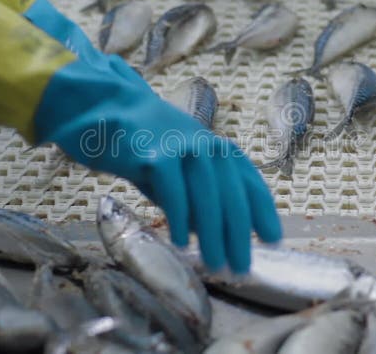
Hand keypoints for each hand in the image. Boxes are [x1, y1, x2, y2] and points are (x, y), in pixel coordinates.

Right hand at [34, 55, 281, 271]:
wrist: (102, 107)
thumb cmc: (141, 143)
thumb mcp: (178, 166)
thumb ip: (196, 193)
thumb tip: (211, 232)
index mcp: (216, 147)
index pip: (249, 182)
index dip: (263, 211)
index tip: (273, 239)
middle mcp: (206, 145)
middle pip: (232, 194)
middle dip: (239, 234)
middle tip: (241, 266)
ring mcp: (182, 147)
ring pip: (208, 196)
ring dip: (213, 234)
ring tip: (215, 263)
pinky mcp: (155, 154)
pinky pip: (173, 192)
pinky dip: (179, 218)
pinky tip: (179, 242)